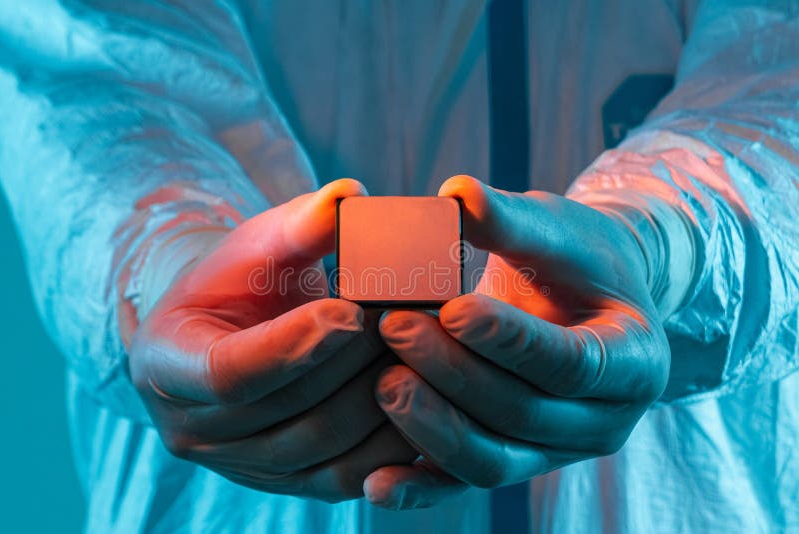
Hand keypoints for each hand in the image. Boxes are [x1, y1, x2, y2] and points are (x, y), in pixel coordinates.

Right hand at [130, 179, 416, 502]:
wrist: (231, 328)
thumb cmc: (243, 278)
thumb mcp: (261, 243)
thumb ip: (301, 223)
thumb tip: (352, 193)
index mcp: (167, 365)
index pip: (230, 371)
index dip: (294, 344)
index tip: (353, 309)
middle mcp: (193, 429)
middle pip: (285, 410)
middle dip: (351, 362)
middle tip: (405, 319)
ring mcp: (239, 465)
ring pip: (321, 446)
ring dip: (377, 397)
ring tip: (417, 349)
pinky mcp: (285, 483)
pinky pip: (343, 476)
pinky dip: (387, 440)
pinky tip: (421, 393)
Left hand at [364, 175, 670, 509]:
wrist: (581, 298)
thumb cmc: (573, 257)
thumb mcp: (554, 228)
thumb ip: (510, 218)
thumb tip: (456, 192)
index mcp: (633, 360)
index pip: (573, 363)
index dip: (512, 340)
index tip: (453, 307)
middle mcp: (603, 420)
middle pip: (524, 413)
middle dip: (455, 373)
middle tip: (394, 326)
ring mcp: (556, 451)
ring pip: (494, 461)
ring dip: (434, 426)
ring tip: (382, 381)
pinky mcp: (513, 461)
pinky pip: (465, 484)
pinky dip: (421, 488)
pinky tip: (373, 483)